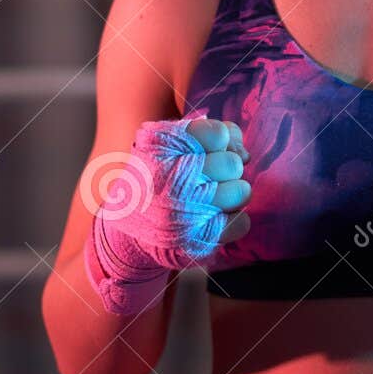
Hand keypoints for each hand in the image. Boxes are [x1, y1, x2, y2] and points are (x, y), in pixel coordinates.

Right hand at [83, 109, 251, 313]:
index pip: (218, 134)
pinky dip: (233, 219)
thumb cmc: (156, 176)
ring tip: (214, 196)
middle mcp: (172, 180)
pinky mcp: (196, 240)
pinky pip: (241, 222)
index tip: (209, 150)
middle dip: (228, 168)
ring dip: (233, 194)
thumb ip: (210, 135)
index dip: (221, 141)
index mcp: (163, 148)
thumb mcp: (170, 144)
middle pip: (232, 164)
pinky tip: (214, 217)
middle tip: (210, 177)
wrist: (127, 226)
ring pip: (242, 192)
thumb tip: (245, 153)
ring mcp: (183, 213)